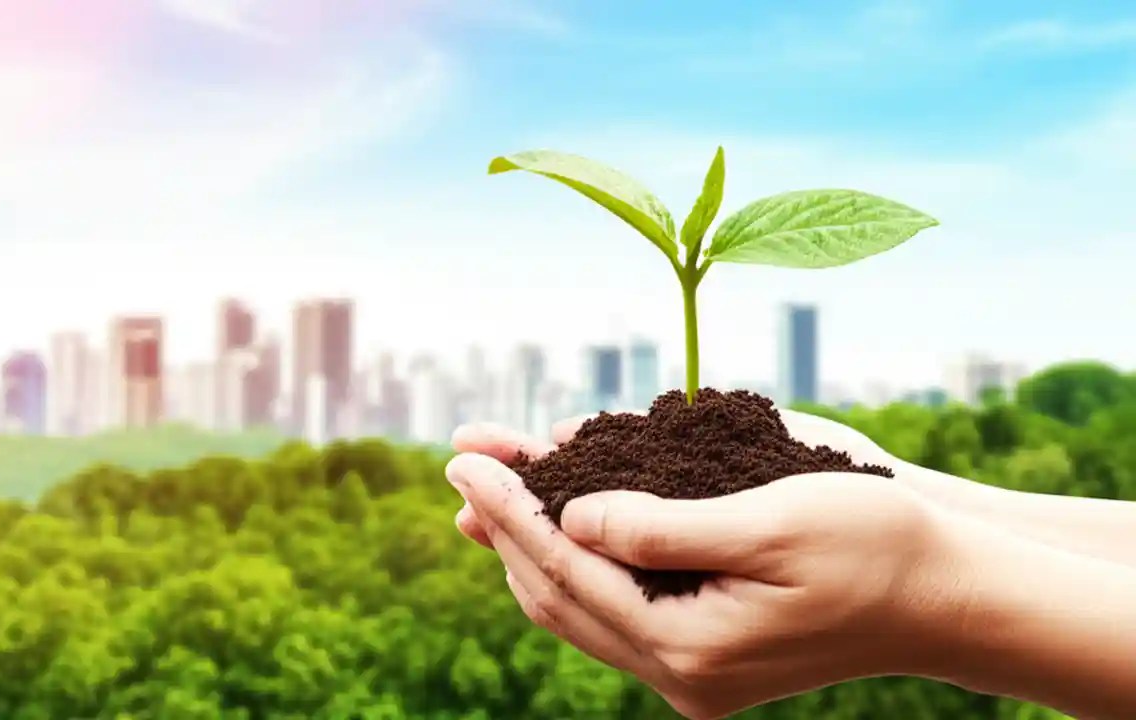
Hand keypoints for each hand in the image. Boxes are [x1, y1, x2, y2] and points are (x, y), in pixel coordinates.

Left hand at [444, 452, 964, 718]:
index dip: (509, 510)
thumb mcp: (768, 521)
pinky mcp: (704, 649)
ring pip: (578, 605)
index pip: (567, 573)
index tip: (463, 459)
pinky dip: (577, 555)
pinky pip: (614, 603)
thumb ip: (660, 526)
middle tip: (460, 461)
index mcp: (689, 648)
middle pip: (557, 596)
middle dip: (504, 525)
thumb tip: (572, 517)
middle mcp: (679, 671)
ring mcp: (690, 668)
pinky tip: (556, 515)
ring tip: (485, 487)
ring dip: (530, 541)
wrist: (947, 594)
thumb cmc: (873, 544)